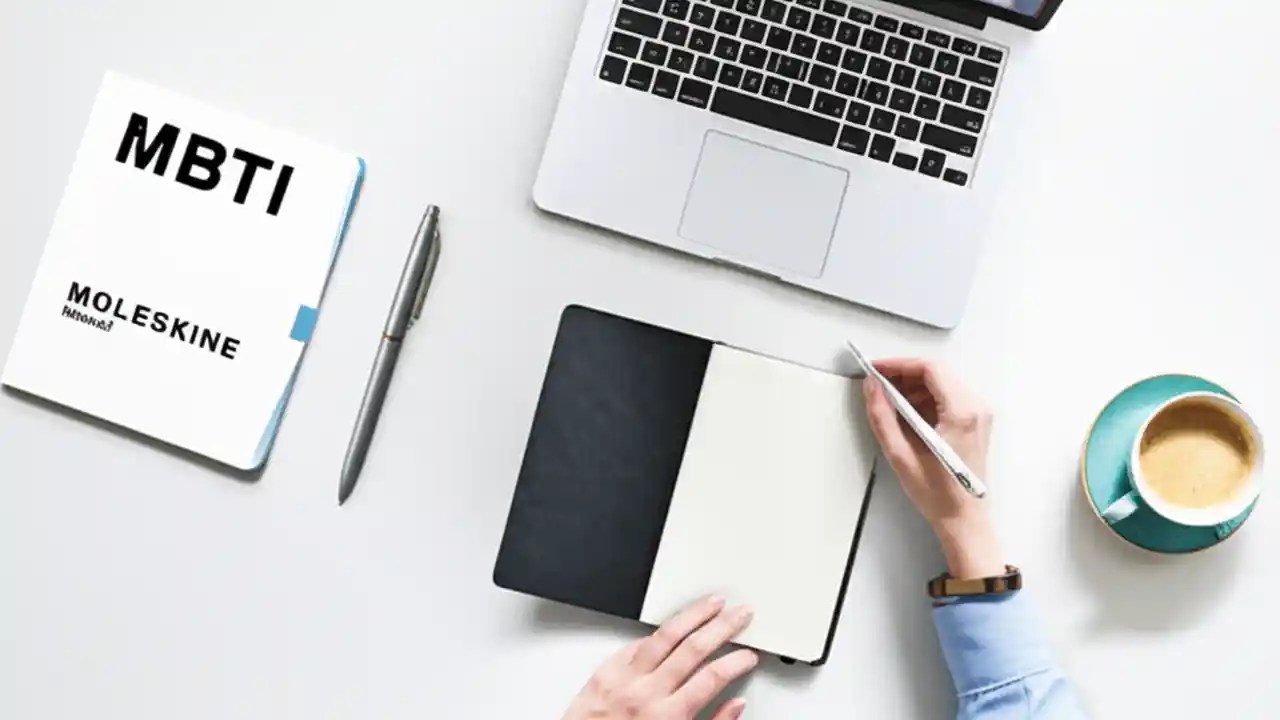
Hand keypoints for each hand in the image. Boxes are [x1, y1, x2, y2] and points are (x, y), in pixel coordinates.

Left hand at [563, 596, 756, 719]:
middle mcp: (647, 694)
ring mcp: (624, 679)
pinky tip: (671, 625)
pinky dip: (656, 633)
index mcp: (669, 717)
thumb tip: (734, 706)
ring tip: (711, 604)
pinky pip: (635, 644)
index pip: (713, 677)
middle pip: (694, 648)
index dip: (736, 661)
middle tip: (740, 614)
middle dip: (723, 626)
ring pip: (666, 635)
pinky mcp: (604, 671)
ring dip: (693, 614)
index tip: (748, 654)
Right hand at [862, 358, 1004, 579]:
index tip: (877, 369)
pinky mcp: (975, 422)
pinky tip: (907, 414)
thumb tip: (872, 388)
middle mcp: (976, 409)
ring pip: (941, 384)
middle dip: (904, 376)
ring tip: (889, 403)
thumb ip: (882, 416)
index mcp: (962, 413)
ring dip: (913, 388)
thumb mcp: (900, 455)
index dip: (899, 365)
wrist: (963, 518)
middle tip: (878, 385)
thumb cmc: (939, 495)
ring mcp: (978, 414)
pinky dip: (925, 399)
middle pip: (936, 374)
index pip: (930, 369)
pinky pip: (948, 398)